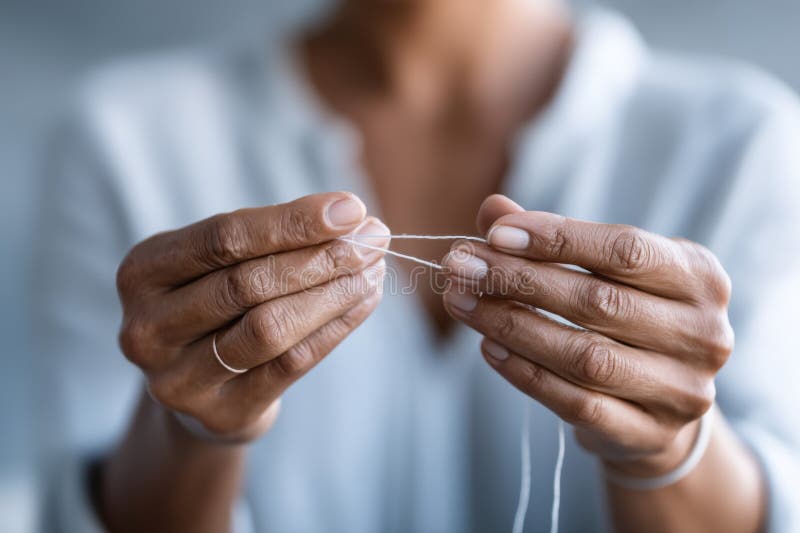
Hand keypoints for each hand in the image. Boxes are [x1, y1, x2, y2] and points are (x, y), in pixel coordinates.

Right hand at [116, 192, 387, 442]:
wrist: (198, 389)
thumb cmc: (217, 305)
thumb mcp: (223, 264)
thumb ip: (274, 240)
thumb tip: (353, 220)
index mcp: (141, 272)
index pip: (223, 238)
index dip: (292, 222)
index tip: (351, 209)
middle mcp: (147, 327)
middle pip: (248, 283)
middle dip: (322, 257)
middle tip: (375, 239)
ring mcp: (177, 378)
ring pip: (270, 327)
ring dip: (334, 293)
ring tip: (374, 268)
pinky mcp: (219, 414)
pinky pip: (290, 364)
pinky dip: (336, 328)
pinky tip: (365, 300)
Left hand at [443, 195, 733, 474]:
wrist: (660, 405)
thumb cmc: (626, 318)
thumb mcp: (605, 270)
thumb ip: (554, 240)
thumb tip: (492, 209)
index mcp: (699, 277)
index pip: (625, 250)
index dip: (557, 239)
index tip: (494, 234)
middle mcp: (703, 333)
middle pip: (597, 302)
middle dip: (518, 280)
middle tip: (460, 266)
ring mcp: (681, 390)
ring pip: (583, 355)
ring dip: (511, 325)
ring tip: (461, 302)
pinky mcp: (649, 434)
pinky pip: (575, 402)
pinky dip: (525, 373)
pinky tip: (488, 346)